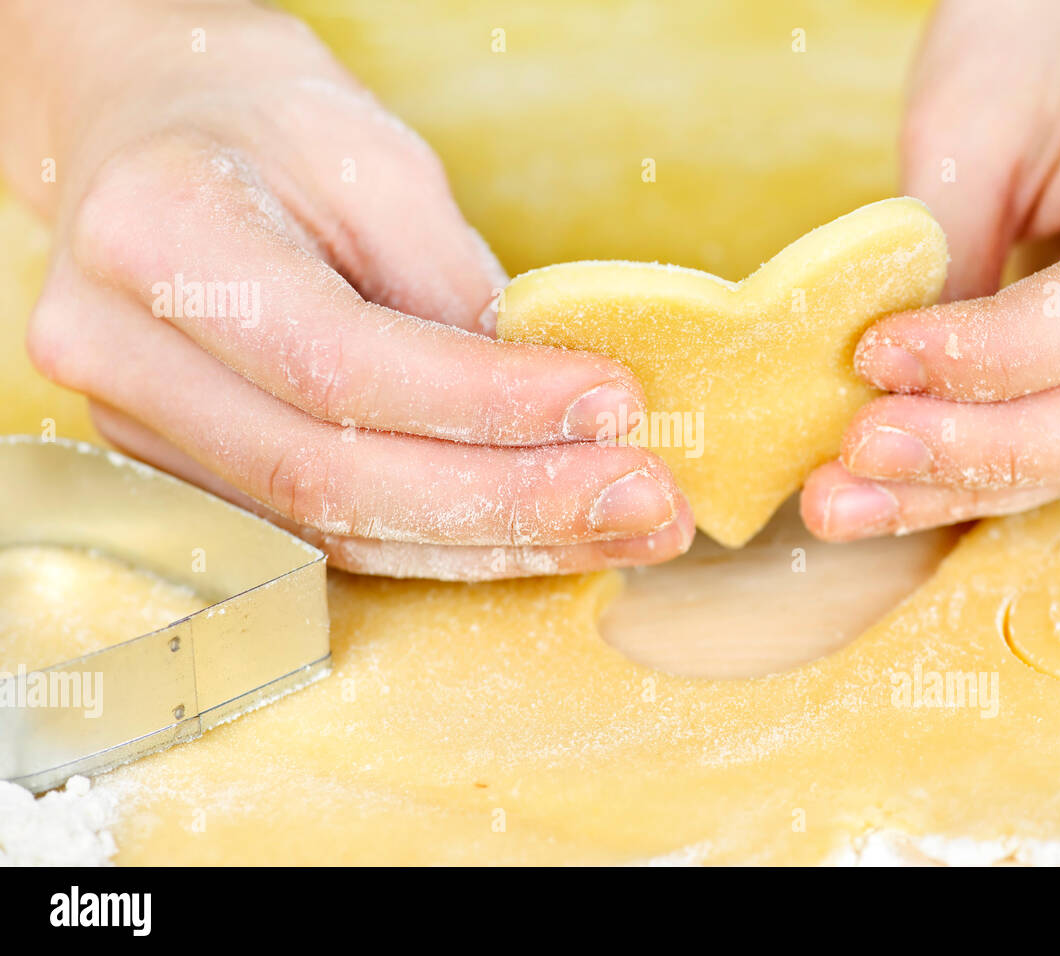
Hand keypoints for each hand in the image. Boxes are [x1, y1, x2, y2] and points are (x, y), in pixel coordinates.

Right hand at [5, 1, 691, 577]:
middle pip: (333, 479)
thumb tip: (564, 412)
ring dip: (498, 545)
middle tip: (650, 505)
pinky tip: (544, 536)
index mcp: (159, 240)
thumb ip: (452, 294)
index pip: (341, 363)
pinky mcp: (188, 473)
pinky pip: (329, 537)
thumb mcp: (375, 164)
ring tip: (626, 530)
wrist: (153, 134)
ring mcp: (138, 429)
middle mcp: (123, 354)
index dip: (490, 402)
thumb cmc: (267, 125)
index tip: (616, 406)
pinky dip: (447, 546)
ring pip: (336, 531)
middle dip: (514, 503)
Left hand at [802, 0, 1059, 540]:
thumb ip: (948, 249)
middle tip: (860, 454)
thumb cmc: (1034, 33)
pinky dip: (978, 474)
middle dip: (995, 446)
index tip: (880, 354)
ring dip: (970, 486)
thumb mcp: (972, 118)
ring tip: (841, 501)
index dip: (1009, 349)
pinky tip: (882, 491)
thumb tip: (887, 390)